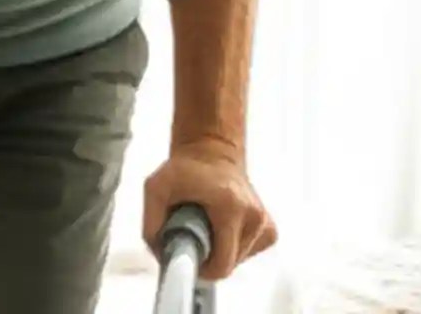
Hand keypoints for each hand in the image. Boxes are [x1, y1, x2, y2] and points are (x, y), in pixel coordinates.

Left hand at [143, 140, 276, 279]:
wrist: (212, 151)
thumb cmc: (184, 169)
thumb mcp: (155, 189)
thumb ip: (151, 224)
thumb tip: (160, 254)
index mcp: (230, 207)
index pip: (222, 264)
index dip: (200, 268)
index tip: (187, 257)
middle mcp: (254, 216)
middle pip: (228, 265)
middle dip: (206, 256)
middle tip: (191, 234)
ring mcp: (264, 223)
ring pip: (237, 261)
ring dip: (218, 251)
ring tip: (205, 226)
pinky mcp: (269, 228)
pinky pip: (247, 253)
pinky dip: (231, 247)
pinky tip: (220, 227)